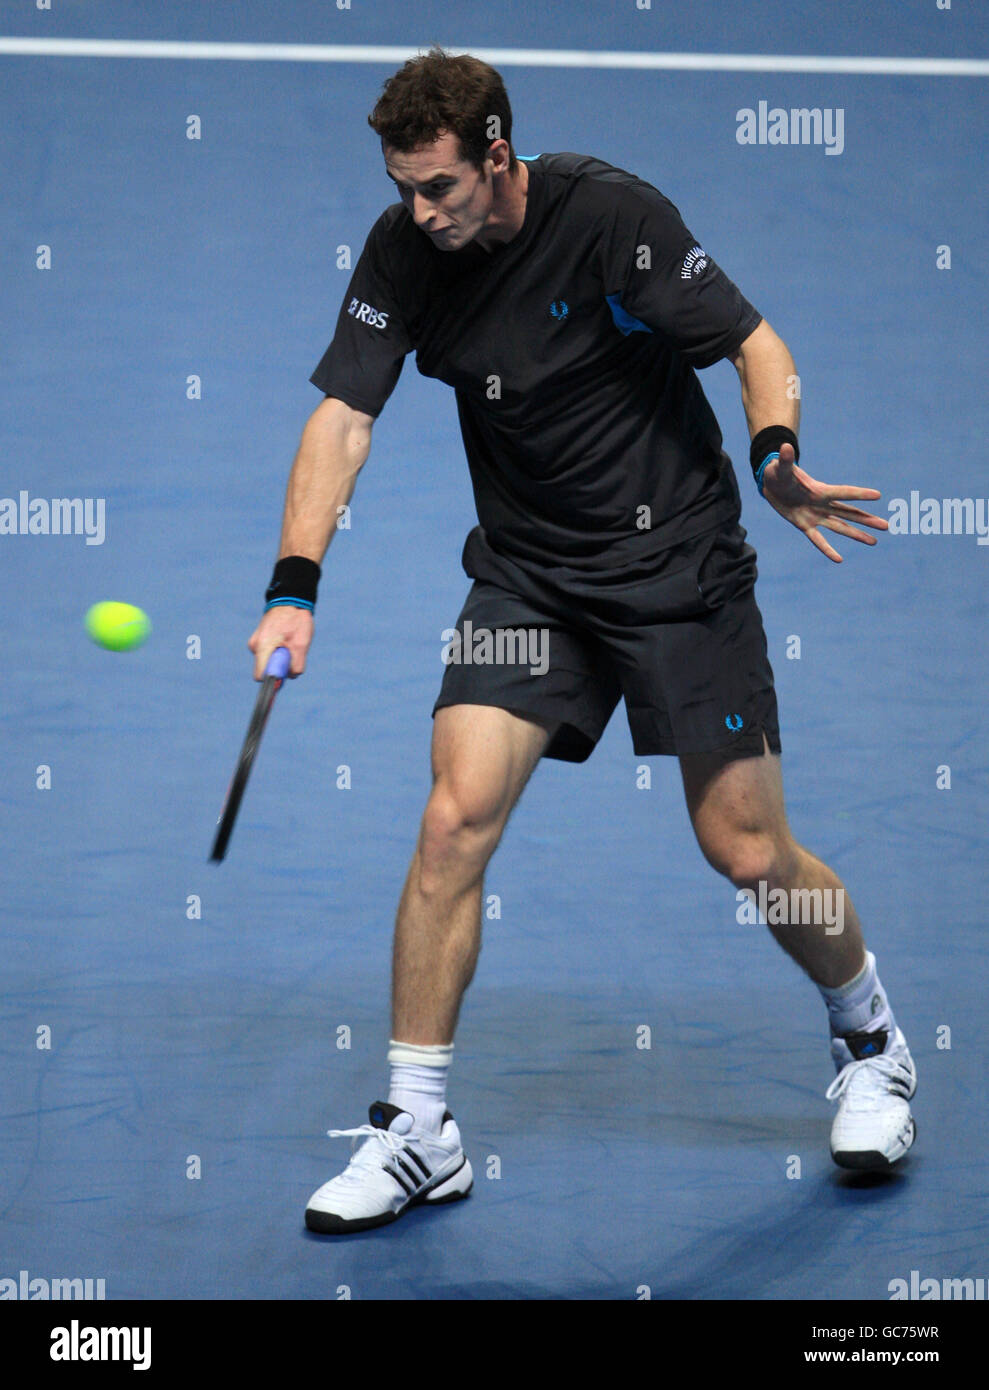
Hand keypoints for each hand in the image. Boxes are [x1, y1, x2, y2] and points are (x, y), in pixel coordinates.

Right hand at [248, 606, 313, 679]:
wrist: (291, 599)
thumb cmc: (296, 620)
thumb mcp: (301, 645)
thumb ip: (296, 665)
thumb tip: (291, 675)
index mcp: (262, 647)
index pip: (260, 676)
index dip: (273, 678)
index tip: (284, 672)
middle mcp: (255, 646)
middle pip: (266, 668)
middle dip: (280, 665)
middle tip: (292, 651)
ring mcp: (256, 641)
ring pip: (269, 659)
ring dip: (281, 656)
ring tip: (290, 641)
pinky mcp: (260, 638)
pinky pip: (269, 651)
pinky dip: (279, 649)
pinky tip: (286, 638)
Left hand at [759, 443, 888, 561]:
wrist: (772, 484)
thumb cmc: (778, 472)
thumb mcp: (780, 467)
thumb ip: (785, 460)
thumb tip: (784, 446)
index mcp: (820, 490)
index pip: (843, 493)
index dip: (859, 494)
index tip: (878, 495)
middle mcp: (822, 504)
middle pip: (849, 513)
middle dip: (867, 519)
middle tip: (887, 526)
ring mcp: (816, 516)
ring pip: (840, 526)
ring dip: (857, 534)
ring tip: (874, 541)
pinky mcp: (805, 525)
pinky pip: (818, 540)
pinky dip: (827, 549)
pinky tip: (839, 559)